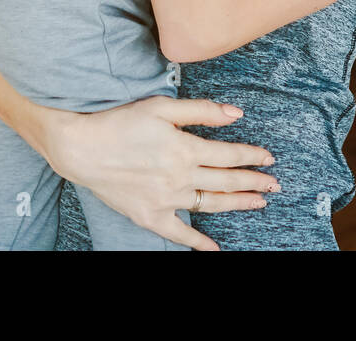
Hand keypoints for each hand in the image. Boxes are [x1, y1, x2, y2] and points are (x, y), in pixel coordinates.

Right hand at [41, 95, 278, 250]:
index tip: (269, 158)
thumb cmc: (120, 122)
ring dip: (238, 204)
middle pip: (227, 181)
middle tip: (274, 185)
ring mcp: (166, 199)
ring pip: (211, 204)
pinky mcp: (150, 216)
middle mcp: (181, 177)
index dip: (253, 156)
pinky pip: (180, 233)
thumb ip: (202, 111)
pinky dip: (198, 243)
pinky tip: (215, 249)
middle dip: (254, 182)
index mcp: (186, 149)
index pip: (230, 154)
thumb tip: (236, 114)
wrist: (81, 148)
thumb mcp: (162, 107)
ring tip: (258, 203)